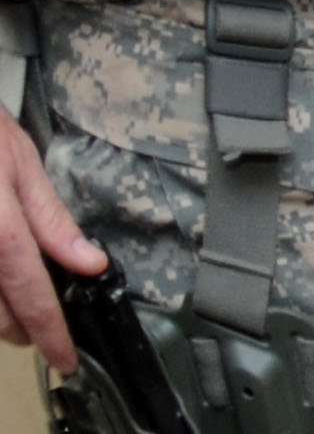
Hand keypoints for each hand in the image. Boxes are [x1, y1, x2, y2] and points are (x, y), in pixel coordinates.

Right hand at [0, 114, 102, 375]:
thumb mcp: (24, 168)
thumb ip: (54, 222)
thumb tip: (90, 263)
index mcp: (0, 230)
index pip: (31, 295)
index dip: (50, 334)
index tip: (64, 359)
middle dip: (24, 328)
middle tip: (47, 328)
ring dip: (1, 315)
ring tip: (22, 309)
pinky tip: (3, 284)